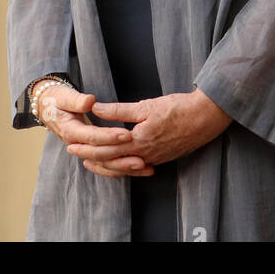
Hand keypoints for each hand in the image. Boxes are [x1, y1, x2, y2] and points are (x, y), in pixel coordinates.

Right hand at [35, 84, 154, 176]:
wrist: (47, 107)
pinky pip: (107, 163)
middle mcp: (77, 144)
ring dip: (125, 167)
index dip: (110, 136)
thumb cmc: (56, 99)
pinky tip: (139, 168)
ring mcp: (84, 150)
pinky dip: (122, 167)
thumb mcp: (63, 96)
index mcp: (71, 130)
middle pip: (101, 155)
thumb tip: (90, 102)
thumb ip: (77, 100)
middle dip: (122, 156)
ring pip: (105, 164)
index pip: (93, 137)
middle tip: (141, 157)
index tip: (127, 134)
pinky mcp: (91, 151)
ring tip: (145, 167)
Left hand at [66, 89, 232, 174]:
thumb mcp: (145, 106)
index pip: (105, 148)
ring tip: (90, 161)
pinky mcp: (160, 158)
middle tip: (73, 152)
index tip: (71, 144)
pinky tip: (117, 163)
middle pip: (111, 161)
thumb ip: (119, 110)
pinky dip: (121, 166)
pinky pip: (134, 167)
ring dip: (104, 164)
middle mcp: (144, 155)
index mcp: (138, 142)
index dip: (86, 147)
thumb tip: (96, 108)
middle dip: (90, 157)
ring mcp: (153, 159)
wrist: (204, 118)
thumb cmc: (176, 108)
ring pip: (122, 167)